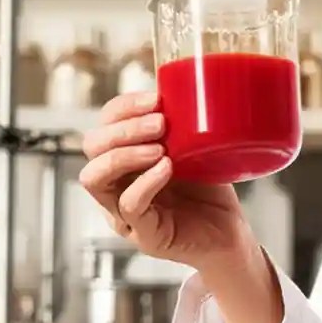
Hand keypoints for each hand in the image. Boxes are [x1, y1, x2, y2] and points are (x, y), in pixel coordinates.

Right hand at [78, 91, 254, 273]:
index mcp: (125, 160)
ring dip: (124, 154)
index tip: (156, 98)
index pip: (103, 124)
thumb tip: (188, 87)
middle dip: (123, 129)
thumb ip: (182, 127)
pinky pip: (129, 205)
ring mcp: (123, 212)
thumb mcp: (195, 151)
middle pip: (91, 147)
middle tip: (160, 124)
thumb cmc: (209, 193)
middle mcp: (117, 184)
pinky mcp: (143, 234)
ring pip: (95, 177)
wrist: (230, 235)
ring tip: (160, 147)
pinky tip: (166, 169)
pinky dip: (146, 182)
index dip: (123, 108)